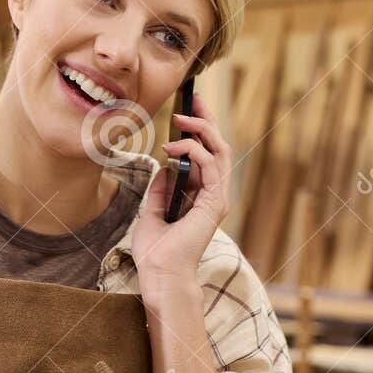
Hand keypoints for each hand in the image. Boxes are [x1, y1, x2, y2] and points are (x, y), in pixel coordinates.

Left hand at [130, 93, 231, 291]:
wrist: (159, 274)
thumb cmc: (156, 251)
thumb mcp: (153, 211)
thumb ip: (161, 189)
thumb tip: (164, 167)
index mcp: (202, 196)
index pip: (207, 155)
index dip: (200, 130)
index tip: (187, 109)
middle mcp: (214, 194)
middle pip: (218, 147)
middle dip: (207, 120)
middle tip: (194, 99)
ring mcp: (217, 198)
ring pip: (220, 151)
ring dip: (201, 129)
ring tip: (181, 117)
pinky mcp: (215, 203)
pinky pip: (211, 165)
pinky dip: (193, 150)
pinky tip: (173, 145)